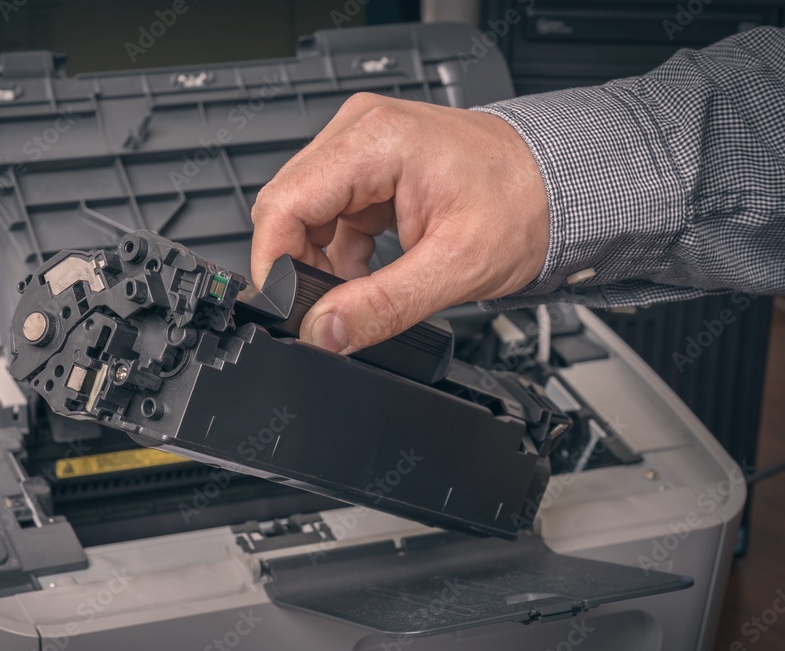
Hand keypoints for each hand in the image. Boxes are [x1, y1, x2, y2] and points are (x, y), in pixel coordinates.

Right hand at [250, 92, 549, 353]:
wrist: (561, 185)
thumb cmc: (525, 205)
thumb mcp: (453, 266)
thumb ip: (382, 304)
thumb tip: (324, 332)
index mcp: (375, 140)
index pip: (285, 202)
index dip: (274, 262)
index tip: (285, 309)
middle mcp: (360, 132)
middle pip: (288, 207)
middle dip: (298, 266)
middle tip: (326, 310)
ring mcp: (363, 148)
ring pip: (305, 215)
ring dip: (319, 262)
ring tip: (357, 294)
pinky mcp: (371, 170)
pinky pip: (329, 215)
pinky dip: (338, 253)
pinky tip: (365, 277)